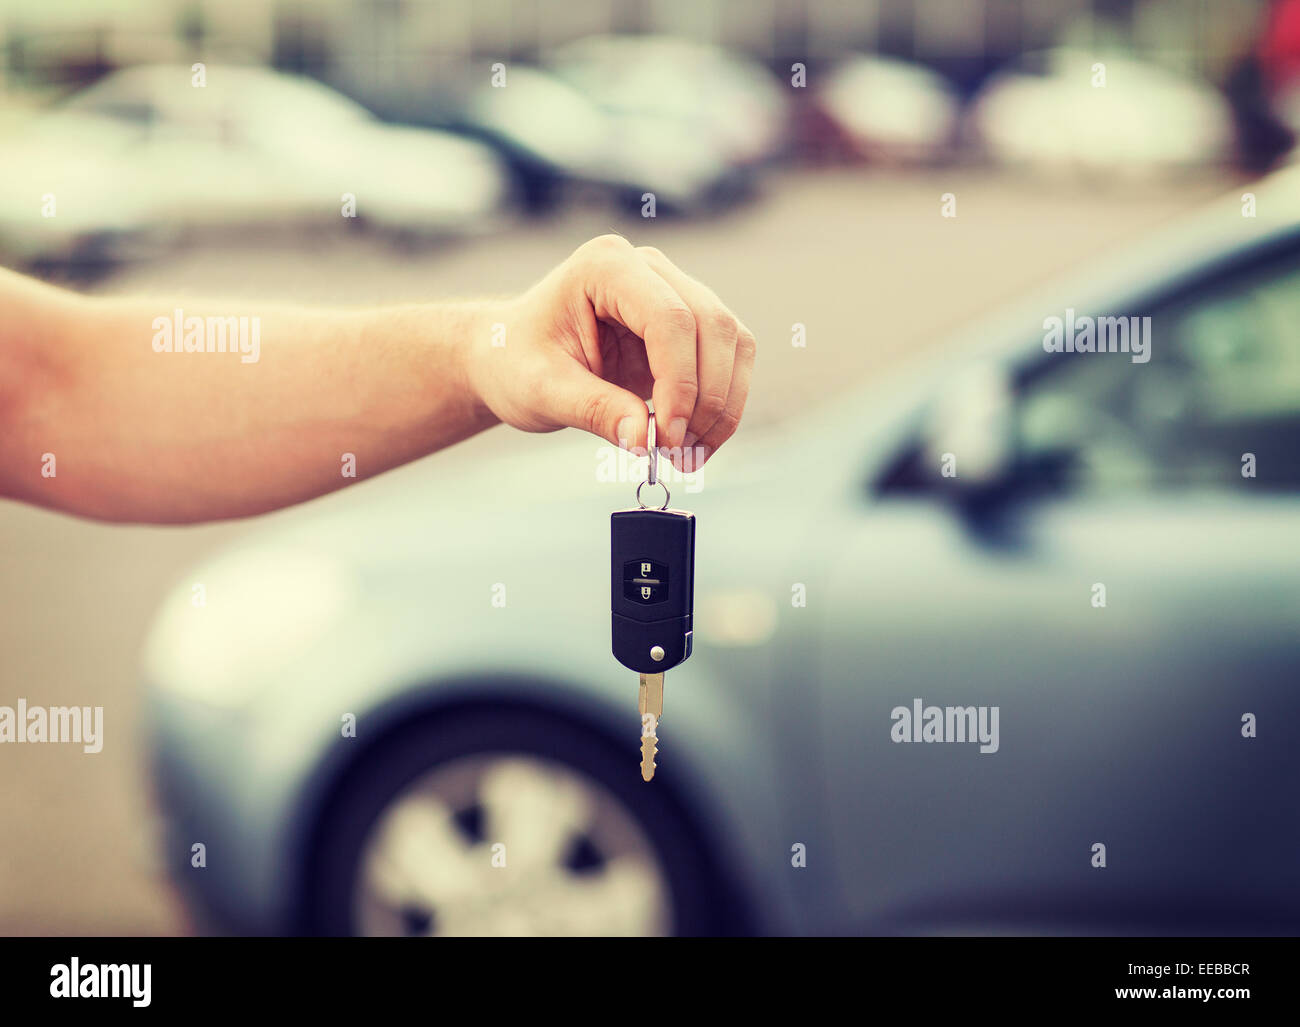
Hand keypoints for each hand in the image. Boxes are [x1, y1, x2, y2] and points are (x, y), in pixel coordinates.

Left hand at [465, 235, 755, 468]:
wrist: (510, 357)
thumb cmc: (516, 362)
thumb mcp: (542, 391)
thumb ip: (594, 411)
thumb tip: (645, 441)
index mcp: (605, 266)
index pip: (669, 317)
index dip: (680, 381)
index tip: (668, 437)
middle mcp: (647, 268)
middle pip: (711, 325)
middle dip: (707, 398)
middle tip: (682, 455)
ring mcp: (673, 290)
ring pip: (732, 341)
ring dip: (722, 405)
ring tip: (690, 456)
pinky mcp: (689, 323)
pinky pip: (729, 358)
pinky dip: (722, 404)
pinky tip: (696, 441)